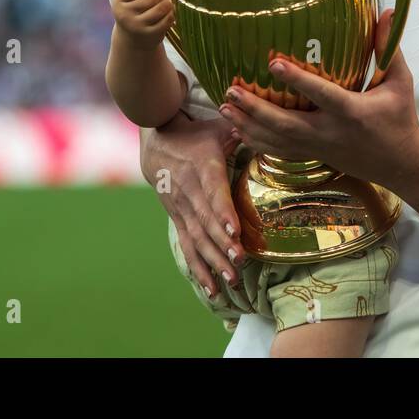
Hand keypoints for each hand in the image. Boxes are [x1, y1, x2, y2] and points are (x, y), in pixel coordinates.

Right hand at [112, 0, 173, 49]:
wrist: (133, 36)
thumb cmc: (136, 5)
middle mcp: (125, 13)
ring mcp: (137, 26)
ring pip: (163, 7)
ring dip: (168, 2)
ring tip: (164, 1)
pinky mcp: (150, 34)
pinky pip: (169, 18)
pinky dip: (171, 13)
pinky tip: (166, 12)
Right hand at [138, 109, 262, 298]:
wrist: (157, 143)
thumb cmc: (197, 135)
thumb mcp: (217, 129)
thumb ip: (239, 132)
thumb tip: (262, 128)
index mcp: (204, 170)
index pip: (214, 194)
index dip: (223, 213)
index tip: (235, 231)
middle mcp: (191, 193)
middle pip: (207, 223)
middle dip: (223, 245)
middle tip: (240, 263)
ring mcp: (182, 209)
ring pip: (197, 240)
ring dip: (214, 263)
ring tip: (231, 282)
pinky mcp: (178, 220)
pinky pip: (188, 248)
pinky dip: (199, 269)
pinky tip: (212, 290)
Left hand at [217, 8, 418, 190]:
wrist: (400, 163)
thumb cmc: (400, 117)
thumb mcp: (399, 81)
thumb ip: (389, 48)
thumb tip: (387, 12)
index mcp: (352, 111)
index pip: (320, 94)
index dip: (296, 79)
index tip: (272, 63)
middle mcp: (330, 132)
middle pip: (286, 123)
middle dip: (256, 108)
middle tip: (231, 90)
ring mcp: (319, 148)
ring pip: (277, 140)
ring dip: (248, 124)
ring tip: (224, 107)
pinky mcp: (313, 157)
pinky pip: (279, 152)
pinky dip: (256, 142)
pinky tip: (237, 129)